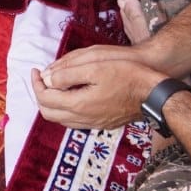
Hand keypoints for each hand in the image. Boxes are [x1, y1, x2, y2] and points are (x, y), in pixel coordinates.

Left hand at [32, 46, 164, 130]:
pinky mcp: (103, 124)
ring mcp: (94, 124)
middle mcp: (84, 119)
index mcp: (78, 104)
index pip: (44, 98)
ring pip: (61, 119)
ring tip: (54, 84)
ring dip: (52, 103)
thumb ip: (67, 73)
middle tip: (41, 78)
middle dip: (40, 94)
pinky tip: (72, 94)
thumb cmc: (128, 75)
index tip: (36, 70)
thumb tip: (46, 78)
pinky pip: (75, 121)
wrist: (154, 93)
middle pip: (49, 113)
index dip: (36, 83)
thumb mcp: (95, 66)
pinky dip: (66, 108)